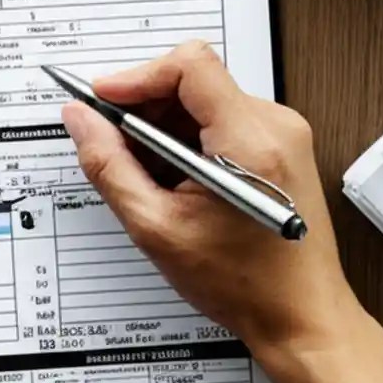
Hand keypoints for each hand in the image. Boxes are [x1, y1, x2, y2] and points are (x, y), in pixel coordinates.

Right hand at [61, 41, 364, 353]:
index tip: (103, 99)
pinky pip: (221, 120)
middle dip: (144, 106)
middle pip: (193, 81)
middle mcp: (275, 127)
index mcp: (250, 142)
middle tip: (112, 144)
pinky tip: (173, 180)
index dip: (137, 76)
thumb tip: (80, 121)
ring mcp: (282, 135)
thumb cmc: (245, 284)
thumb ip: (110, 166)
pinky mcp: (279, 146)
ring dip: (163, 127)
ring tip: (145, 174)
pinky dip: (187, 140)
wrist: (301, 316)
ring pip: (203, 100)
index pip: (190, 66)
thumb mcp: (157, 227)